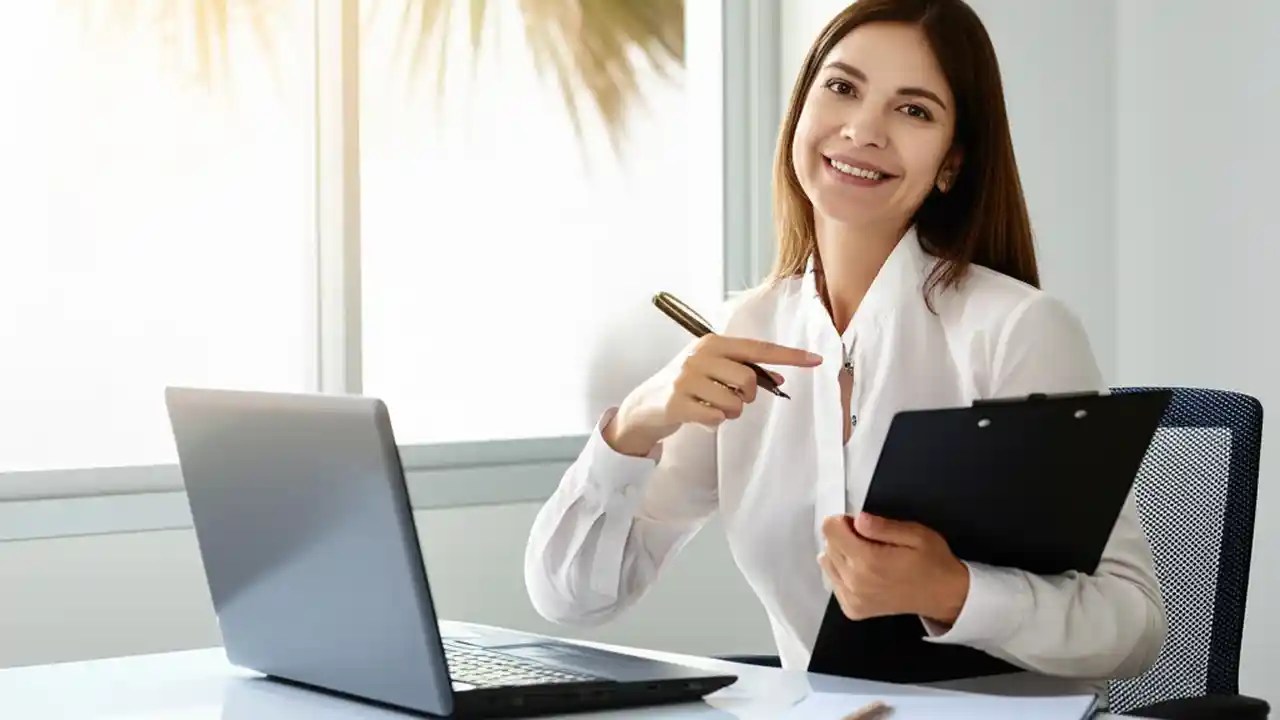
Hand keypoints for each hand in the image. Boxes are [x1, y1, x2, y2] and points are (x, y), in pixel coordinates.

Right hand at [604, 335, 821, 455]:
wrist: (645, 405)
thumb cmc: (686, 384)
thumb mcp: (712, 369)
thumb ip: (743, 370)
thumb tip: (779, 378)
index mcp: (712, 342)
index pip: (758, 348)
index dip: (789, 355)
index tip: (816, 360)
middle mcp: (699, 356)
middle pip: (748, 379)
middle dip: (747, 395)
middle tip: (731, 397)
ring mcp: (686, 379)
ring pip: (734, 402)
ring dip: (730, 412)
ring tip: (712, 407)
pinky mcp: (678, 402)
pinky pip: (716, 418)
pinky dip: (714, 423)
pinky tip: (699, 416)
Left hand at [818, 512, 969, 624]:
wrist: (944, 596)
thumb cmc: (932, 562)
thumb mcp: (916, 534)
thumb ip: (883, 526)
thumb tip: (857, 519)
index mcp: (868, 561)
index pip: (829, 529)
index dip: (844, 521)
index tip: (861, 525)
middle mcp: (855, 581)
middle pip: (828, 545)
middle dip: (844, 536)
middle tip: (870, 541)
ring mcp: (852, 598)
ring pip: (827, 563)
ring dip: (841, 555)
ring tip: (867, 557)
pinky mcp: (853, 609)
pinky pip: (833, 582)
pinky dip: (843, 573)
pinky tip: (864, 573)